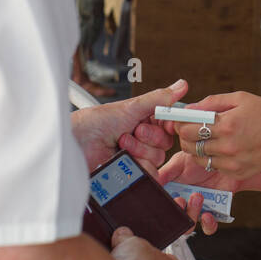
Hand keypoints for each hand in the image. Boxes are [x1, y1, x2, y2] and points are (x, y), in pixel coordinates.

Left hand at [72, 79, 186, 172]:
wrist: (78, 143)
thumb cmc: (97, 122)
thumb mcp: (131, 107)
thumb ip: (159, 99)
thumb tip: (182, 85)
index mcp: (146, 121)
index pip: (170, 125)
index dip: (168, 125)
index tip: (163, 122)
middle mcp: (144, 140)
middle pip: (166, 144)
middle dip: (149, 137)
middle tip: (133, 130)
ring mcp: (138, 157)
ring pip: (158, 159)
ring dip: (139, 150)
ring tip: (121, 143)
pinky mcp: (133, 173)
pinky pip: (149, 174)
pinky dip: (137, 165)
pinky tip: (123, 157)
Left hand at [160, 91, 260, 181]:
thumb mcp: (241, 99)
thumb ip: (212, 102)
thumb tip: (189, 108)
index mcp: (227, 124)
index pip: (187, 128)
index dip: (180, 123)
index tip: (183, 119)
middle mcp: (227, 146)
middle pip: (188, 145)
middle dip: (184, 136)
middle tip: (191, 128)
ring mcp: (232, 163)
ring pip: (198, 158)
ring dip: (197, 148)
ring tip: (206, 137)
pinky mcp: (237, 174)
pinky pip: (213, 167)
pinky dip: (212, 158)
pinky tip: (222, 148)